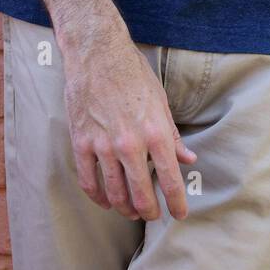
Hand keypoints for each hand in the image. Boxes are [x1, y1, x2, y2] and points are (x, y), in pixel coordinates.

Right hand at [61, 23, 197, 220]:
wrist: (97, 54)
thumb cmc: (133, 74)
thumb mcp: (160, 102)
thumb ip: (172, 136)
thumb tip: (188, 159)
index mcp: (155, 133)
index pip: (171, 180)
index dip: (177, 203)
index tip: (180, 214)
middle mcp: (130, 144)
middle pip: (141, 195)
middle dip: (150, 211)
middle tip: (153, 215)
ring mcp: (103, 145)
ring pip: (115, 193)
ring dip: (124, 208)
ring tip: (130, 211)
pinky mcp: (81, 142)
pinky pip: (89, 181)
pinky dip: (98, 196)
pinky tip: (105, 200)